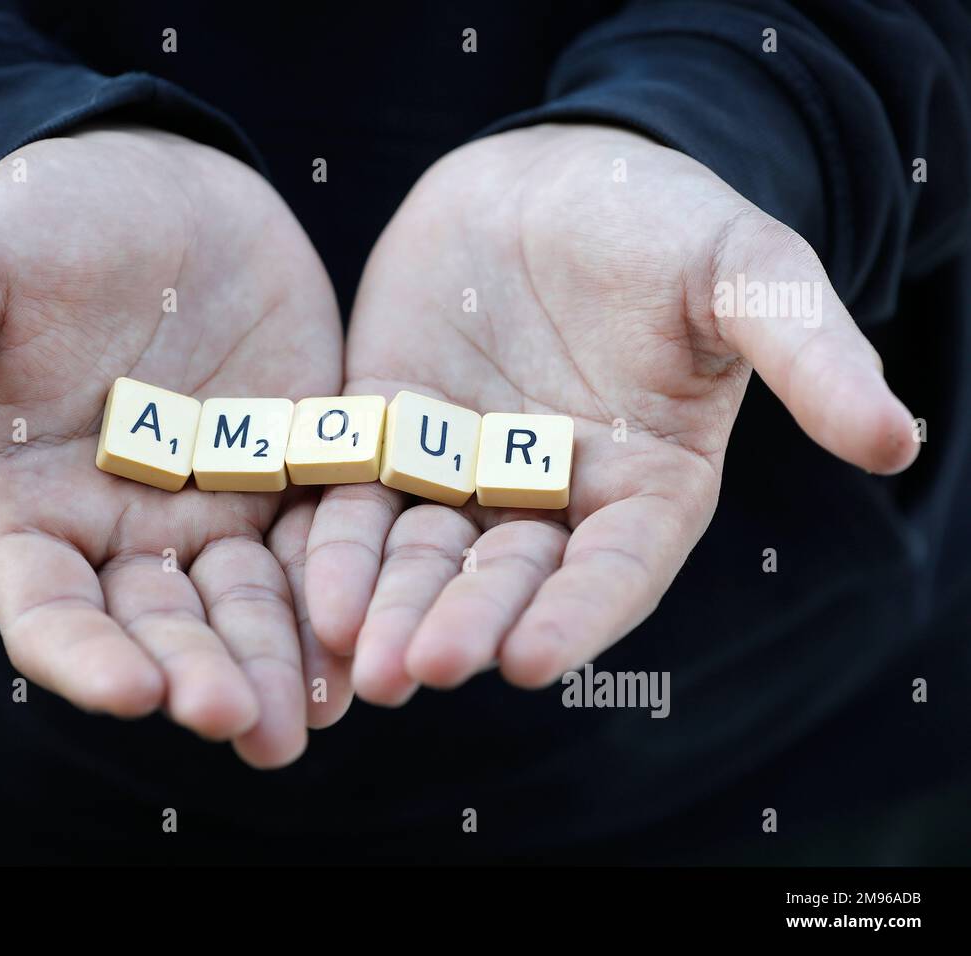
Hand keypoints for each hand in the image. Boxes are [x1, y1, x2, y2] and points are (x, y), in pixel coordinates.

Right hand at [0, 127, 351, 766]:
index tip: (133, 691)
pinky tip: (363, 644)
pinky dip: (335, 597)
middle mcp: (121, 527)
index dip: (85, 655)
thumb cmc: (43, 221)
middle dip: (200, 674)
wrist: (157, 183)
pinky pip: (316, 548)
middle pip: (159, 625)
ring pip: (244, 604)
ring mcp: (211, 506)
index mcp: (31, 505)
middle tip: (243, 722)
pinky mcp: (290, 472)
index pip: (50, 608)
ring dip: (276, 663)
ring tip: (311, 717)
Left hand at [305, 124, 916, 703]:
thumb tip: (897, 441)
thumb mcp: (745, 273)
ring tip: (355, 653)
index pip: (613, 571)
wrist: (550, 173)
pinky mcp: (391, 436)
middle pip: (507, 580)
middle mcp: (551, 500)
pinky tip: (305, 583)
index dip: (574, 616)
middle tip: (418, 670)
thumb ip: (808, 354)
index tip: (529, 662)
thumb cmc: (662, 222)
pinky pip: (357, 499)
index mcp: (645, 486)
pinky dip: (334, 543)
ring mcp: (465, 474)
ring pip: (424, 556)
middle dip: (464, 625)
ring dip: (390, 606)